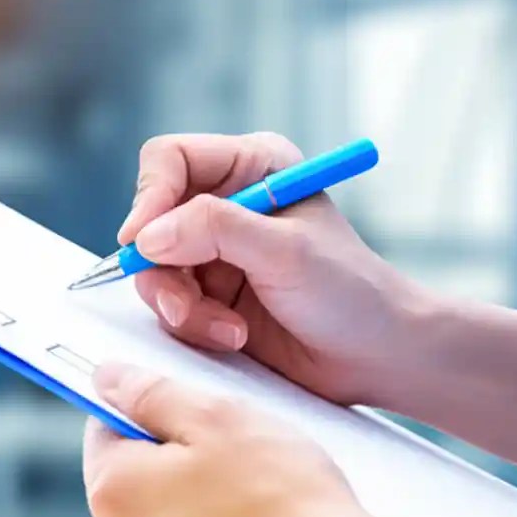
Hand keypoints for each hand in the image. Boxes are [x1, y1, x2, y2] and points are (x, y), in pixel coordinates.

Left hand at [83, 363, 416, 516]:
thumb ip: (151, 392)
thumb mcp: (214, 416)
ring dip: (194, 493)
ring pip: (162, 510)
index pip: (104, 426)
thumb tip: (110, 379)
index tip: (182, 403)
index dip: (145, 405)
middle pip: (132, 472)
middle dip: (173, 451)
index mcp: (114, 491)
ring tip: (249, 487)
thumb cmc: (282, 500)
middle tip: (228, 444)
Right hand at [118, 132, 432, 406]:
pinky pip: (168, 306)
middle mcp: (227, 203)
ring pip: (153, 270)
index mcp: (253, 166)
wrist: (375, 356)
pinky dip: (194, 326)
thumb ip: (215, 229)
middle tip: (185, 302)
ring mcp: (213, 252)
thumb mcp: (284, 251)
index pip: (171, 159)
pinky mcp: (208, 296)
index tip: (141, 241)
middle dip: (165, 269)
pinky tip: (235, 336)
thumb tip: (148, 236)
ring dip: (183, 307)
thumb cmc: (350, 292)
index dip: (150, 196)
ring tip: (229, 330)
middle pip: (151, 220)